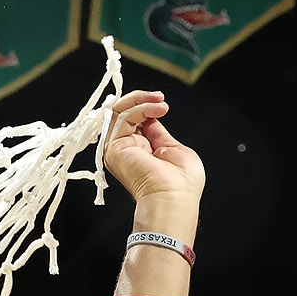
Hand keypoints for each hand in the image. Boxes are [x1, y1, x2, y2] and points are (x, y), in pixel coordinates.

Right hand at [103, 90, 204, 219]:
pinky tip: (157, 109)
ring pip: (118, 112)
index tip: (162, 102)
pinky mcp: (114, 147)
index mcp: (141, 152)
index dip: (146, 107)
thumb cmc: (182, 184)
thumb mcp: (174, 150)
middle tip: (160, 97)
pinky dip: (140, 108)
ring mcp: (118, 148)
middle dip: (141, 99)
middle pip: (123, 113)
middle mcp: (126, 149)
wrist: (174, 198)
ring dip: (141, 100)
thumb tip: (152, 117)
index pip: (136, 121)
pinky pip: (122, 117)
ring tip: (161, 102)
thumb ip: (159, 134)